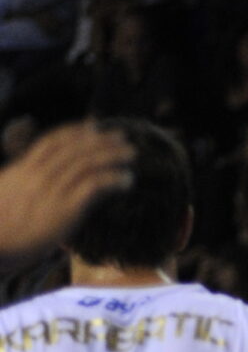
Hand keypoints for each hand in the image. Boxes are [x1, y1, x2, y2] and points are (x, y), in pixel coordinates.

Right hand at [0, 123, 134, 255]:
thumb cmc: (0, 225)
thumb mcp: (6, 193)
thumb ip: (21, 179)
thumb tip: (34, 173)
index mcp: (23, 169)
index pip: (51, 142)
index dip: (73, 132)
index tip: (92, 125)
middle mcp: (38, 175)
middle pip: (74, 149)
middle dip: (100, 140)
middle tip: (122, 136)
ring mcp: (52, 191)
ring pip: (86, 164)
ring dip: (112, 155)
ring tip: (131, 154)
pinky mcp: (65, 209)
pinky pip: (93, 186)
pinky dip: (112, 179)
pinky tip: (126, 179)